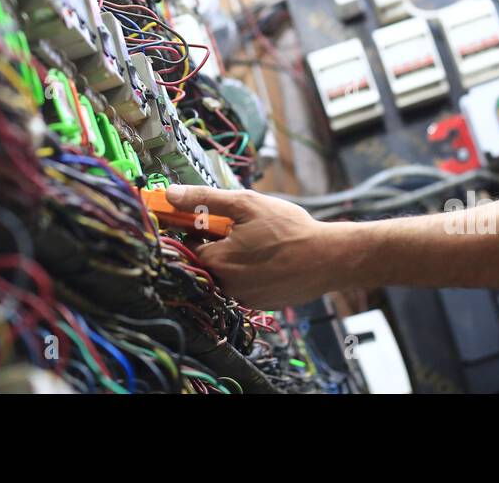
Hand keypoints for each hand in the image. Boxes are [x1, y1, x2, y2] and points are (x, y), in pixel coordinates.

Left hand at [165, 184, 348, 307]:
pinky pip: (245, 285)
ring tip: (260, 241)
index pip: (189, 243)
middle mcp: (225, 286)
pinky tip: (271, 257)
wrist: (328, 258)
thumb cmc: (288, 229)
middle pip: (208, 259)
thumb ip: (205, 199)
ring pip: (227, 272)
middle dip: (218, 241)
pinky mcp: (260, 304)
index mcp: (217, 261)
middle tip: (242, 227)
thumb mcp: (245, 204)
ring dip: (235, 256)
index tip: (211, 216)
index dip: (198, 226)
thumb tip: (170, 194)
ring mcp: (244, 298)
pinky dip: (252, 271)